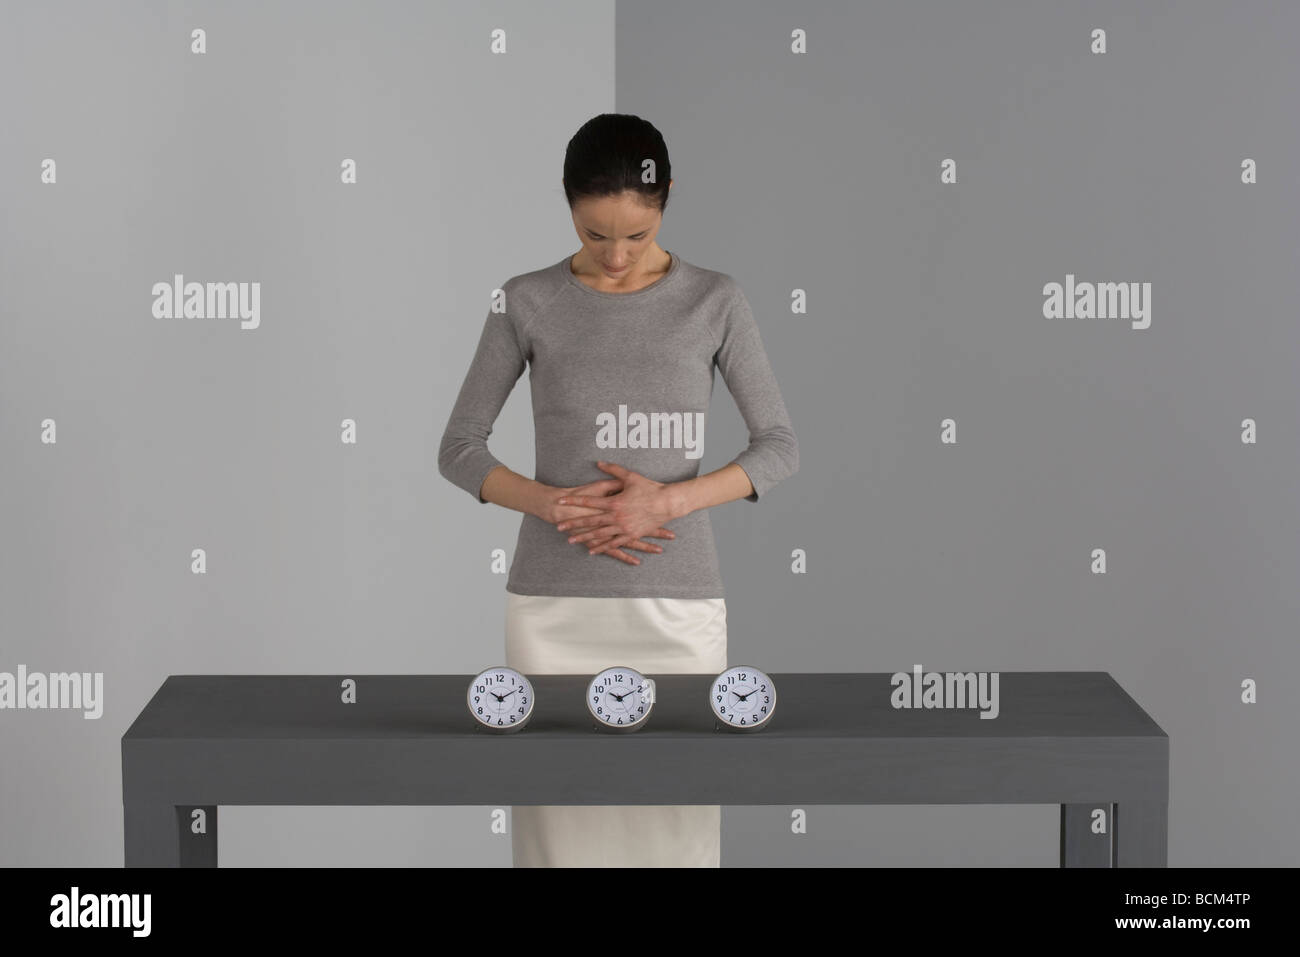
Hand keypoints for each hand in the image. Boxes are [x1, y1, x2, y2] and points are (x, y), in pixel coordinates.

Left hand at [556, 461, 678, 557]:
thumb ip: (612, 470)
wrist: (667, 503)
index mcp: (614, 501)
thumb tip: (598, 462)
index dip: (574, 500)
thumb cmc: (650, 487)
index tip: (561, 501)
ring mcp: (623, 527)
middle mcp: (616, 516)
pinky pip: (613, 543)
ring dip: (584, 537)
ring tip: (570, 541)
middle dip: (573, 523)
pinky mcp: (630, 535)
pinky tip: (591, 550)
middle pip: (590, 521)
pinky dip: (601, 547)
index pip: (589, 501)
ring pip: (599, 534)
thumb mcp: (630, 476)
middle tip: (559, 526)